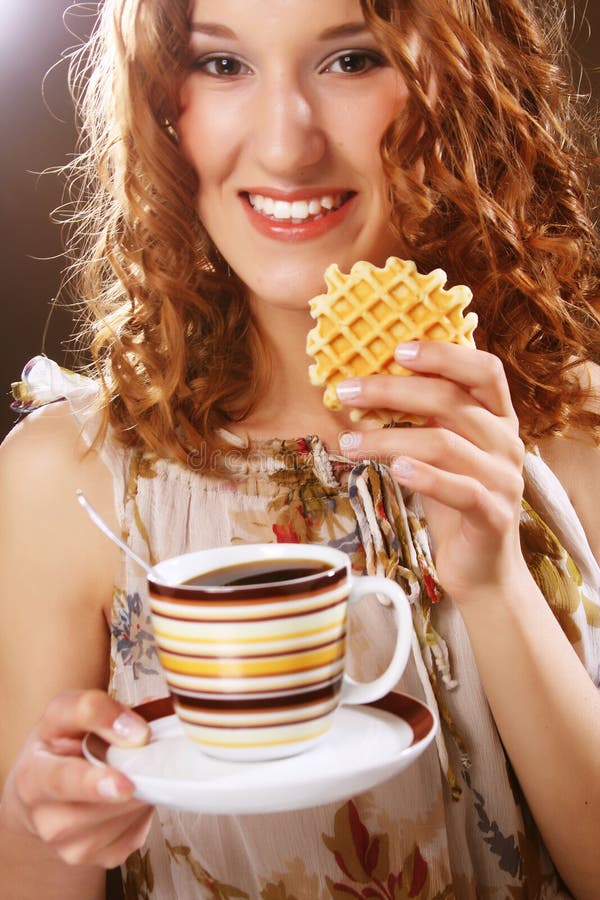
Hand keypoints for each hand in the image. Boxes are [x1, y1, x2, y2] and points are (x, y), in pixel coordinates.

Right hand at [5, 689, 153, 867]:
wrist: (43, 790)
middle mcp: (48, 821)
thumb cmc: (56, 746)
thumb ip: (94, 709)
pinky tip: (127, 793)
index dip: (94, 783)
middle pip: (104, 805)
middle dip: (131, 777)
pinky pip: (138, 830)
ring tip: (127, 769)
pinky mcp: (101, 858)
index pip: (63, 782)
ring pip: (127, 816)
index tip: (124, 783)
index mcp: (34, 778)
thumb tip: (138, 732)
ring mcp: (74, 847)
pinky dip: (142, 808)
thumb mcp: (64, 713)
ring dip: (140, 789)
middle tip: (139, 755)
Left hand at [336, 341, 527, 601]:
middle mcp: (507, 442)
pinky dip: (425, 477)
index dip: (443, 354)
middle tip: (347, 391)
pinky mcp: (494, 515)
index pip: (483, 370)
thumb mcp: (438, 453)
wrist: (480, 567)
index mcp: (497, 419)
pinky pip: (460, 490)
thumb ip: (419, 421)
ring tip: (348, 442)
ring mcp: (504, 479)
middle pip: (451, 401)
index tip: (396, 349)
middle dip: (392, 391)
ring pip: (444, 444)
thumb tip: (362, 390)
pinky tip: (394, 471)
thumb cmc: (452, 501)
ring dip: (388, 439)